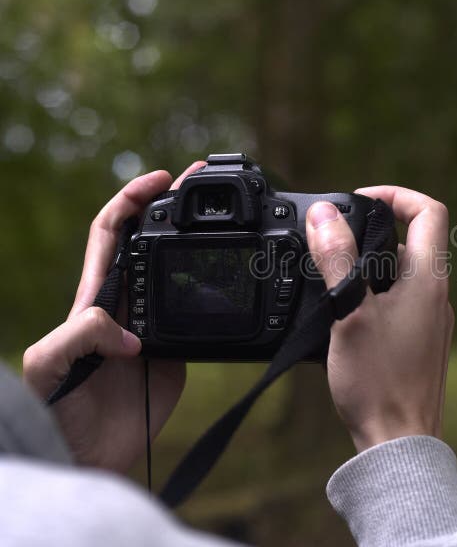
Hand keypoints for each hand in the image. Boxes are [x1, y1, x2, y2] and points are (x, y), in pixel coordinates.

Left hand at [23, 162, 205, 471]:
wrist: (88, 452)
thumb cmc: (56, 406)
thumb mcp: (50, 362)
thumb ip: (81, 333)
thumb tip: (127, 329)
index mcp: (95, 295)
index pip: (112, 231)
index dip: (133, 200)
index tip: (161, 180)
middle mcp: (127, 302)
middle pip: (150, 239)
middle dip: (173, 203)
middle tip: (201, 178)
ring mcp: (154, 322)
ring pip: (178, 268)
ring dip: (198, 237)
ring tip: (224, 215)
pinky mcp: (177, 346)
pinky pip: (200, 309)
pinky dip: (216, 287)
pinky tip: (232, 277)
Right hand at [305, 187, 453, 451]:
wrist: (400, 443)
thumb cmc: (378, 383)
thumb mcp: (350, 312)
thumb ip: (337, 259)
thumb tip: (324, 214)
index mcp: (428, 280)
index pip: (428, 211)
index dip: (395, 195)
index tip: (360, 201)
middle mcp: (437, 296)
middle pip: (412, 241)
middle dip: (371, 234)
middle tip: (334, 243)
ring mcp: (431, 321)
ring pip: (403, 275)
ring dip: (370, 268)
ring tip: (333, 282)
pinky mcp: (420, 342)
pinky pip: (400, 303)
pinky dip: (375, 296)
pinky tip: (345, 318)